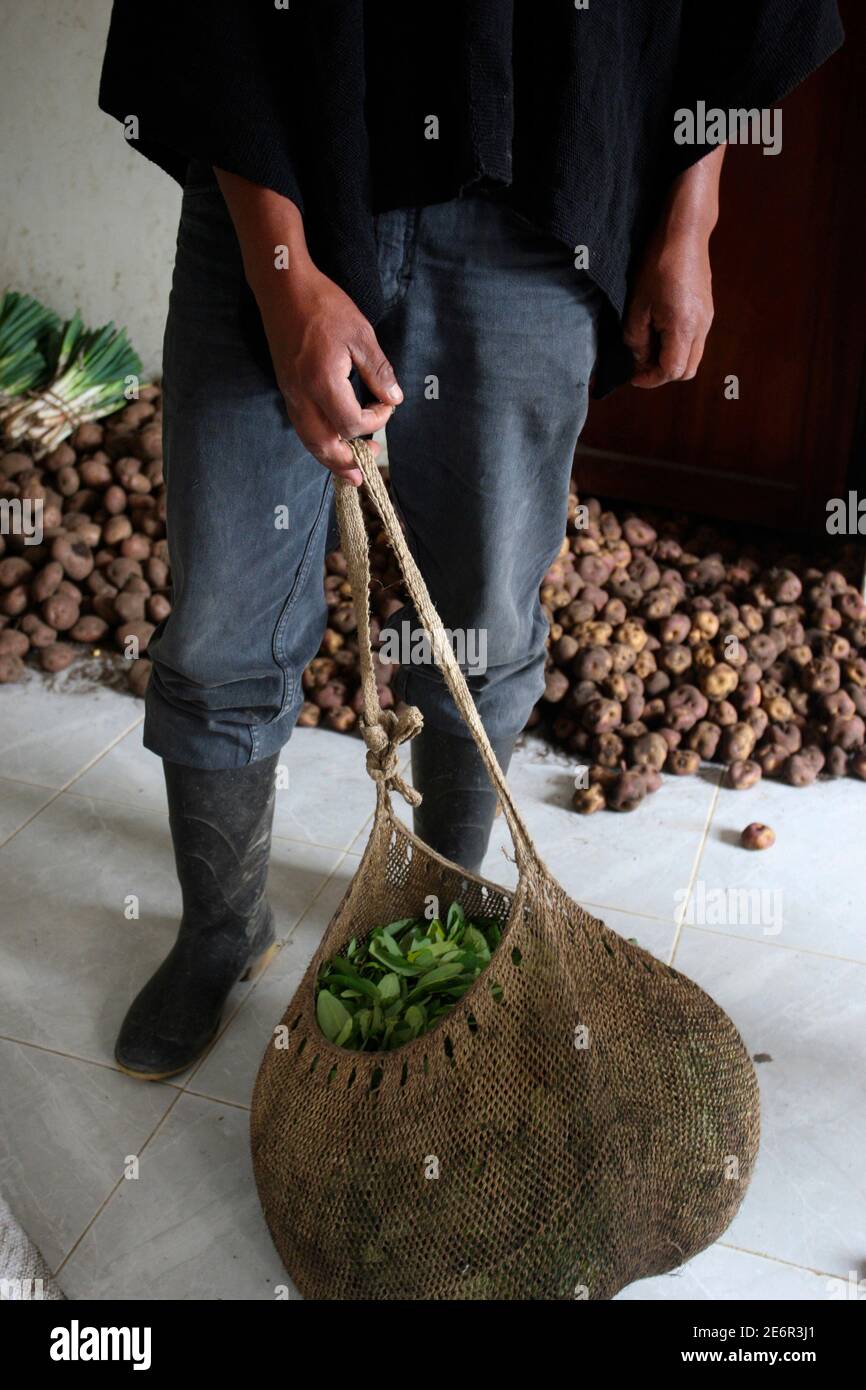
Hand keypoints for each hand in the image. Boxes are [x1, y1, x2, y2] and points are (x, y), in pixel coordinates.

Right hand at [258, 263, 400, 483]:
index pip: (351, 423)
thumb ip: (378, 372)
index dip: (374, 422)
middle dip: (345, 461)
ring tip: (348, 470)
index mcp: (322, 382)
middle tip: (364, 473)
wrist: (283, 288)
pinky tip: (329, 442)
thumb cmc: (324, 306)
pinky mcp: (286, 387)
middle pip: (322, 444)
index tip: (387, 405)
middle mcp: (302, 395)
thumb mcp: (361, 335)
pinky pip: (301, 425)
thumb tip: (394, 400)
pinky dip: (317, 440)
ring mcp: (290, 393)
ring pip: (308, 439)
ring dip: (329, 457)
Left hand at [623, 229, 713, 387]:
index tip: (633, 376)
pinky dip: (678, 347)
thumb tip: (640, 359)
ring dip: (671, 361)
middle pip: (687, 371)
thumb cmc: (657, 266)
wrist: (684, 235)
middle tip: (640, 365)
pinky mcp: (708, 312)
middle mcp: (701, 327)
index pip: (672, 370)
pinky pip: (696, 342)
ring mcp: (708, 320)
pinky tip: (661, 332)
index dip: (651, 379)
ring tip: (649, 348)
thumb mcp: (637, 306)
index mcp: (683, 327)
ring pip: (693, 358)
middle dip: (662, 374)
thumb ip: (637, 339)